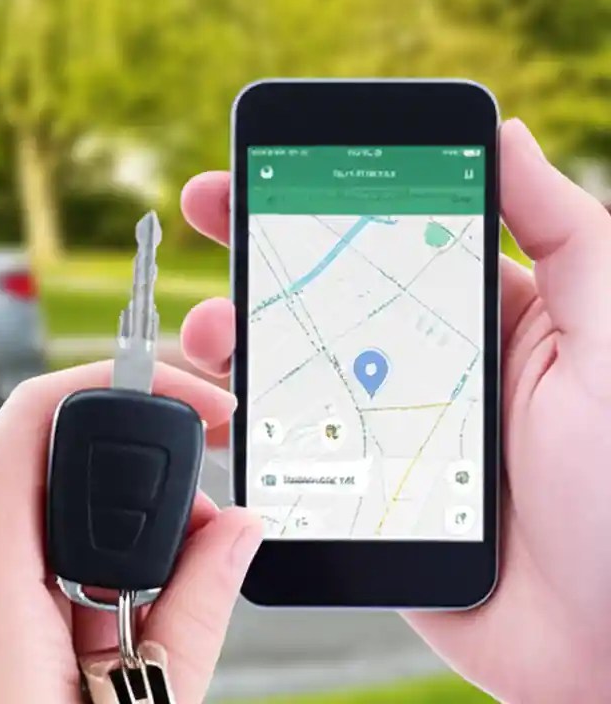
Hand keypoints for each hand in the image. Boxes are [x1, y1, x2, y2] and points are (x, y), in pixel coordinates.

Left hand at [0, 362, 262, 703]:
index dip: (115, 384)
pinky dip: (70, 567)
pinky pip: (7, 560)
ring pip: (25, 514)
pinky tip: (108, 624)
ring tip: (161, 596)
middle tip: (203, 513)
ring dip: (104, 528)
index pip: (29, 421)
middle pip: (35, 462)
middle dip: (130, 469)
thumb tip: (239, 529)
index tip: (195, 403)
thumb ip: (195, 608)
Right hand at [177, 119, 610, 701]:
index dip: (330, 195)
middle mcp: (432, 371)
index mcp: (492, 322)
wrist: (608, 647)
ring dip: (240, 340)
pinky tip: (217, 413)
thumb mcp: (610, 342)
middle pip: (329, 297)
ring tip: (212, 331)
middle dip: (263, 252)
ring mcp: (389, 436)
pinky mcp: (359, 502)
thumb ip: (562, 235)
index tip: (269, 161)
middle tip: (210, 214)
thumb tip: (508, 134)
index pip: (396, 238)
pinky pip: (288, 457)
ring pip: (295, 373)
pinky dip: (241, 432)